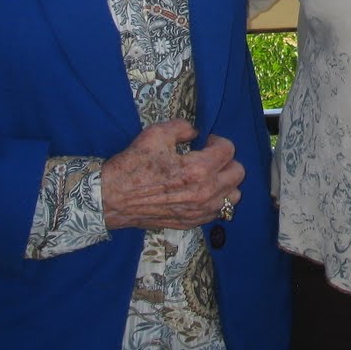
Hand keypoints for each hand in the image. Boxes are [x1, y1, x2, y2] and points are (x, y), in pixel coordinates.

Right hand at [101, 119, 244, 230]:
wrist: (112, 198)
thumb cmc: (133, 165)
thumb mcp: (156, 134)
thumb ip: (183, 127)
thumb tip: (195, 132)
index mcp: (199, 169)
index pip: (228, 150)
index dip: (217, 141)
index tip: (206, 141)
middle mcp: (204, 193)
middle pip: (238, 173)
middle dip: (227, 160)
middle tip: (210, 157)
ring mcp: (199, 211)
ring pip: (233, 196)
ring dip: (226, 182)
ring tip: (210, 176)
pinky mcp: (191, 222)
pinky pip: (219, 213)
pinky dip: (216, 201)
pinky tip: (201, 192)